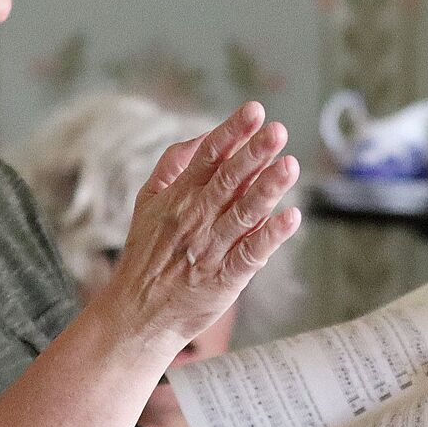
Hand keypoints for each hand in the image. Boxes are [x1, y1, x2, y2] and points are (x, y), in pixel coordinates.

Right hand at [101, 102, 299, 353]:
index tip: (255, 111)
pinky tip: (291, 218)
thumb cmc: (146, 255)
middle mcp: (195, 219)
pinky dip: (270, 236)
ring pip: (243, 213)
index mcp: (178, 197)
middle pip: (228, 180)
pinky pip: (250, 254)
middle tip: (277, 131)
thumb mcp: (147, 203)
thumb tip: (203, 135)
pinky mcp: (224, 279)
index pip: (208, 157)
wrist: (136, 315)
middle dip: (253, 154)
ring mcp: (210, 249)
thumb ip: (172, 166)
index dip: (232, 132)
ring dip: (267, 189)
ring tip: (289, 166)